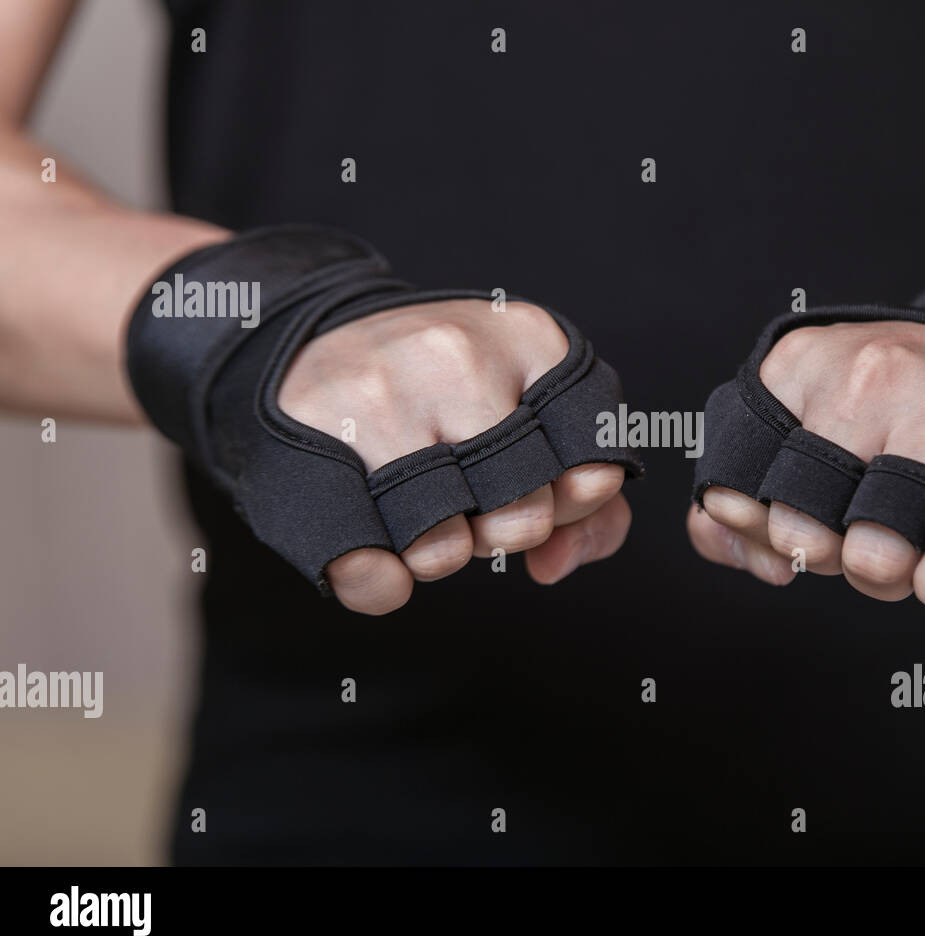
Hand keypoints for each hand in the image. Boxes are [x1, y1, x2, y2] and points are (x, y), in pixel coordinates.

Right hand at [281, 299, 630, 614]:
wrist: (316, 342)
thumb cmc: (447, 394)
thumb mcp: (533, 414)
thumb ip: (585, 503)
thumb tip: (553, 564)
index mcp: (528, 339)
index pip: (592, 473)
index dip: (570, 501)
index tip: (541, 484)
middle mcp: (453, 356)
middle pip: (523, 515)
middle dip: (506, 530)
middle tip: (474, 498)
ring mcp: (375, 401)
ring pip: (443, 549)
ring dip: (440, 552)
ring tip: (423, 509)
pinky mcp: (309, 455)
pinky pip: (370, 574)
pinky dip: (381, 584)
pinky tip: (382, 558)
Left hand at [687, 320, 924, 611]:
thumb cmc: (901, 407)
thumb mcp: (810, 419)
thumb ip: (744, 483)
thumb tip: (713, 527)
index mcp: (798, 365)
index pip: (736, 492)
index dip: (763, 528)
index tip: (803, 514)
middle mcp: (865, 374)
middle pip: (801, 534)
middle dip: (826, 555)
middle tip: (861, 527)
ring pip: (875, 559)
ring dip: (891, 571)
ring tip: (912, 531)